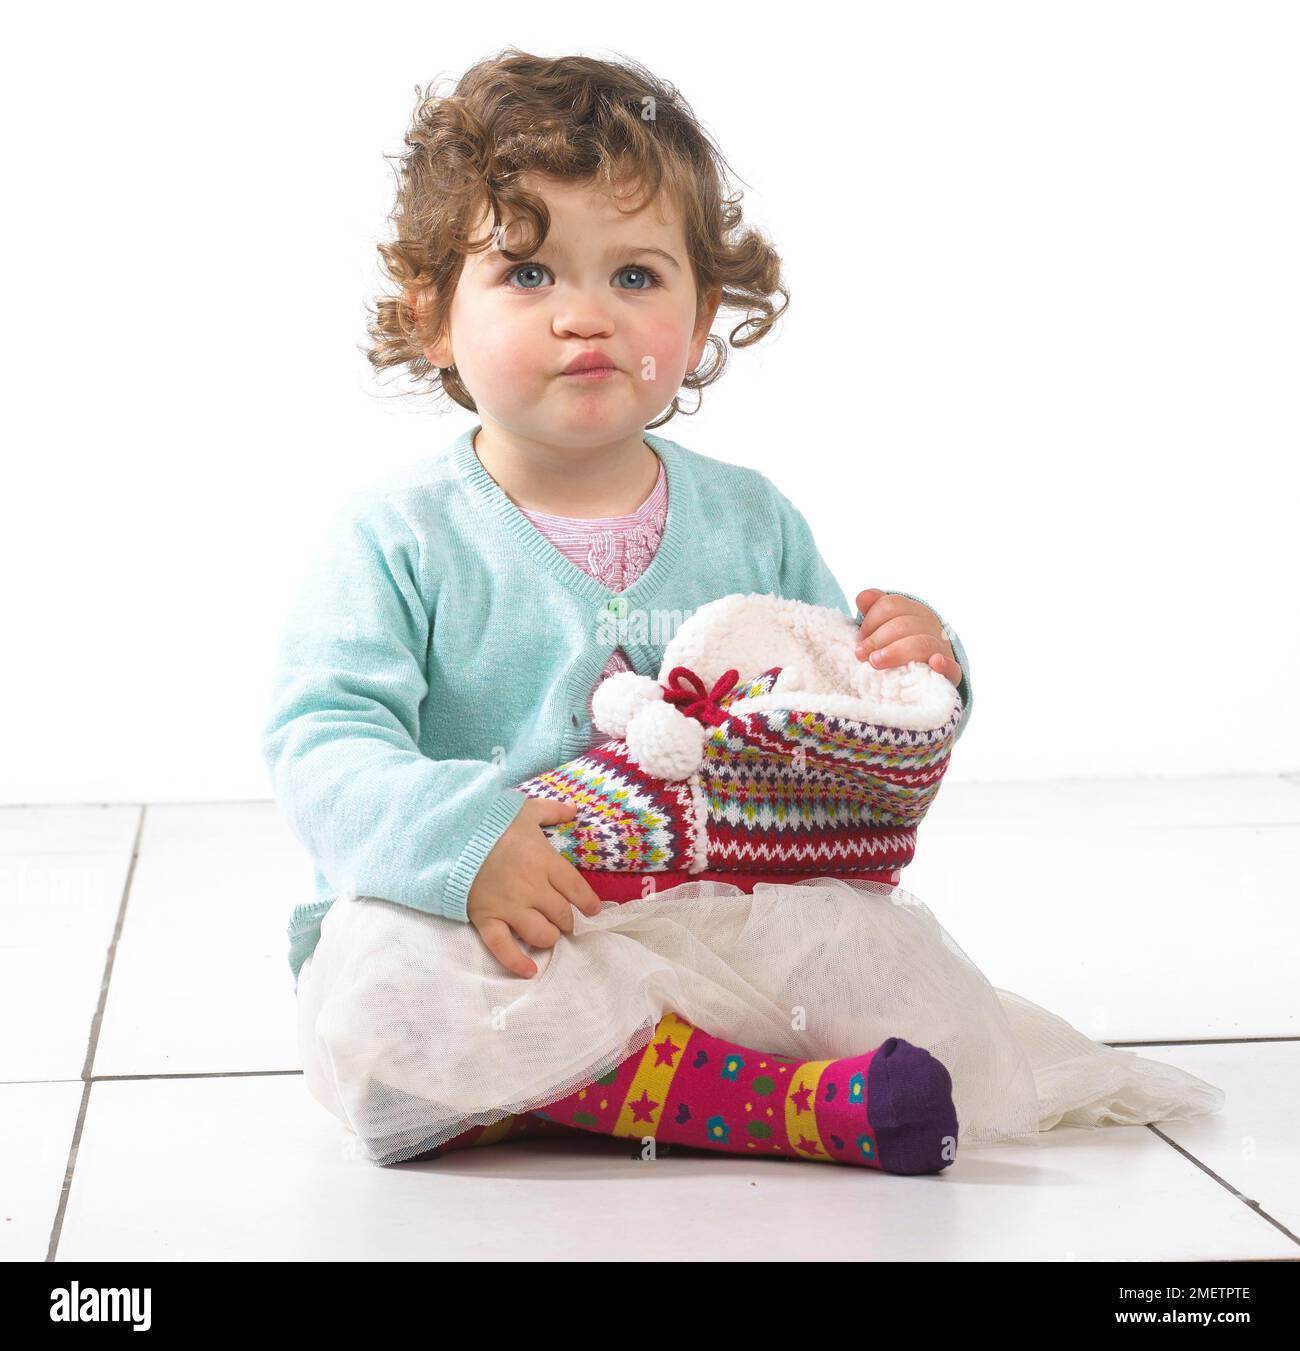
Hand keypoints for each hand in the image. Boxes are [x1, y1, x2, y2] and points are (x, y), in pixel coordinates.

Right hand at [467, 797, 603, 978]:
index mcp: (544, 861)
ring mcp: (509, 906)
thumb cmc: (489, 819)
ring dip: (550, 937)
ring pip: (541, 934)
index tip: (592, 910)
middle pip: (562, 914)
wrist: (449, 833)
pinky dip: (517, 962)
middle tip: (566, 922)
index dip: (588, 903)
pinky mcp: (486, 918)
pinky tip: (530, 971)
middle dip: (568, 921)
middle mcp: (532, 887)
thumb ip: (552, 811)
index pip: (576, 889)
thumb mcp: (524, 809)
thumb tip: (575, 810)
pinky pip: (503, 947)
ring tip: (549, 935)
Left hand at [853, 588, 962, 686]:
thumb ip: (874, 609)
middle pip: (903, 625)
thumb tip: (862, 598)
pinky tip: (934, 663)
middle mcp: (931, 627)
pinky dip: (944, 665)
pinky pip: (952, 668)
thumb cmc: (898, 648)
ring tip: (875, 662)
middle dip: (877, 639)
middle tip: (861, 655)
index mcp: (915, 612)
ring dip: (895, 652)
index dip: (870, 620)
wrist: (925, 676)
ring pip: (921, 644)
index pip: (891, 605)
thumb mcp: (885, 626)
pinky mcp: (951, 673)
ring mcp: (942, 649)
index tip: (859, 639)